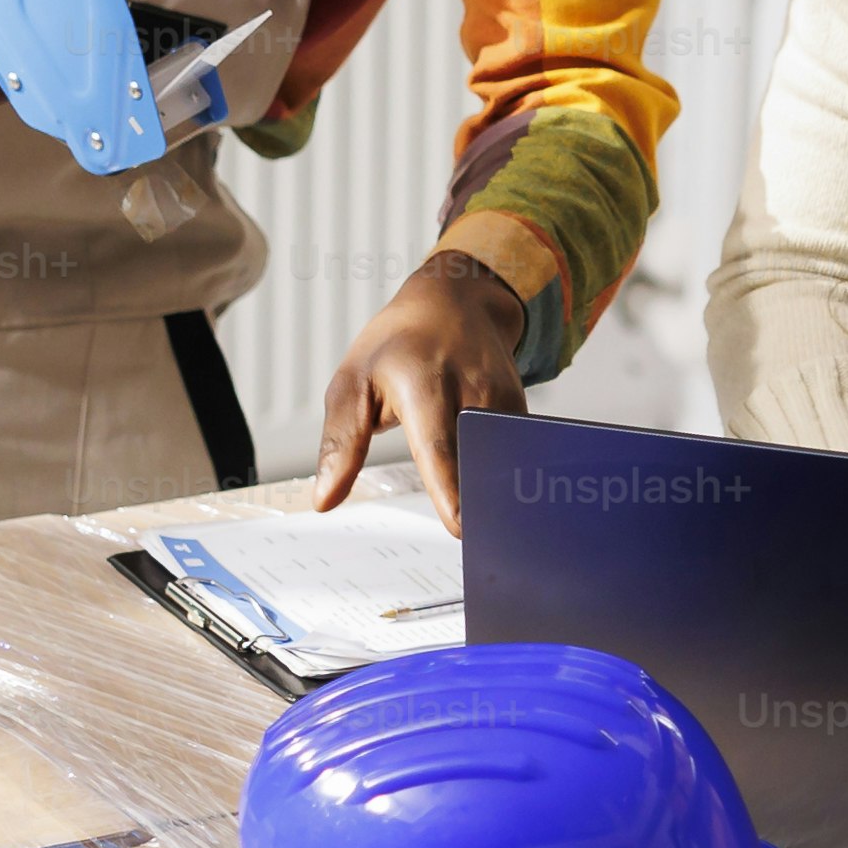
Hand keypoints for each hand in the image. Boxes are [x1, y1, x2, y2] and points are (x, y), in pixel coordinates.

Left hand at [314, 251, 528, 528]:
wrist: (455, 302)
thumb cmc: (395, 347)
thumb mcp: (351, 383)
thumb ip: (340, 444)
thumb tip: (325, 500)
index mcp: (425, 381)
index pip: (439, 444)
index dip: (450, 487)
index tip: (460, 526)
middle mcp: (473, 389)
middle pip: (480, 460)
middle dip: (478, 503)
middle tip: (475, 544)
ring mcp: (505, 398)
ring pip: (503, 461)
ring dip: (492, 497)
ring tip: (489, 534)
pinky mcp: (522, 409)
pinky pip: (513, 454)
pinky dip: (500, 480)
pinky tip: (491, 504)